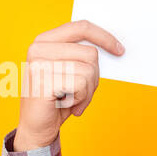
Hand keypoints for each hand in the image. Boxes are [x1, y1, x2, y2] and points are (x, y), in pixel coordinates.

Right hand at [13, 19, 124, 150]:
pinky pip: (81, 84)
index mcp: (45, 41)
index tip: (120, 50)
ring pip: (88, 70)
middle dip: (94, 78)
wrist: (36, 127)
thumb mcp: (71, 73)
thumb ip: (84, 57)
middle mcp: (39, 48)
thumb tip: (115, 49)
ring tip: (73, 100)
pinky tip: (68, 105)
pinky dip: (81, 99)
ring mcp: (38, 63)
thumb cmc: (57, 100)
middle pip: (90, 54)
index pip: (81, 27)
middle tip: (81, 93)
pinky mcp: (43, 80)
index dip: (104, 37)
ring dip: (87, 91)